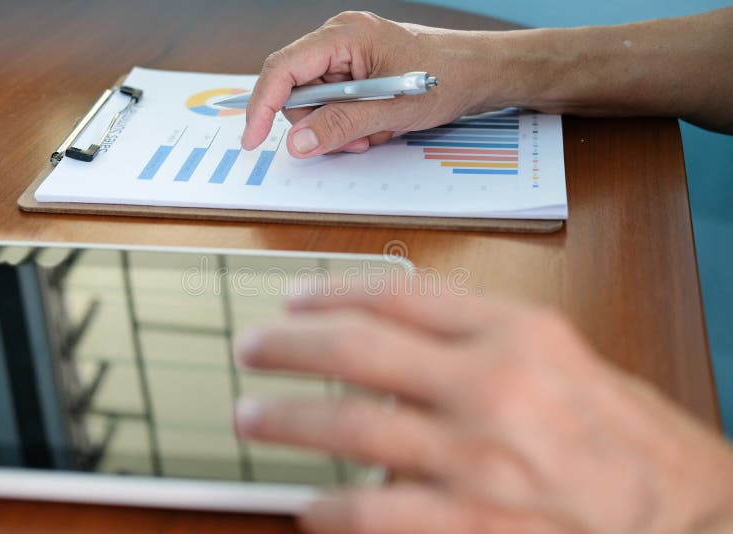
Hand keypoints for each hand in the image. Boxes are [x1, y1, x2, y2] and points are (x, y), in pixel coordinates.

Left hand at [234, 287, 732, 532]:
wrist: (687, 515)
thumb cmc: (625, 434)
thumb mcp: (559, 359)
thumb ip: (477, 340)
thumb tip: (390, 338)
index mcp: (519, 334)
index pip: (400, 293)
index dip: (334, 290)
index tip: (297, 297)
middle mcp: (494, 386)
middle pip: (359, 348)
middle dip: (289, 344)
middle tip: (253, 346)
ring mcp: (480, 459)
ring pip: (350, 426)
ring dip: (288, 421)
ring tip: (252, 417)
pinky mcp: (475, 524)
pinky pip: (374, 513)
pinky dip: (328, 509)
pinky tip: (306, 505)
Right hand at [242, 11, 497, 157]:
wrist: (479, 72)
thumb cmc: (446, 77)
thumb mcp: (392, 109)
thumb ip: (341, 125)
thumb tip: (298, 143)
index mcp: (344, 35)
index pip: (283, 69)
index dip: (262, 105)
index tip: (253, 138)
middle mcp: (339, 41)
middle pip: (296, 90)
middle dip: (317, 124)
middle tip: (351, 142)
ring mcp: (347, 56)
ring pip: (315, 103)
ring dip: (338, 128)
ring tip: (373, 133)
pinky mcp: (356, 71)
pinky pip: (335, 104)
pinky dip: (350, 123)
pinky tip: (377, 125)